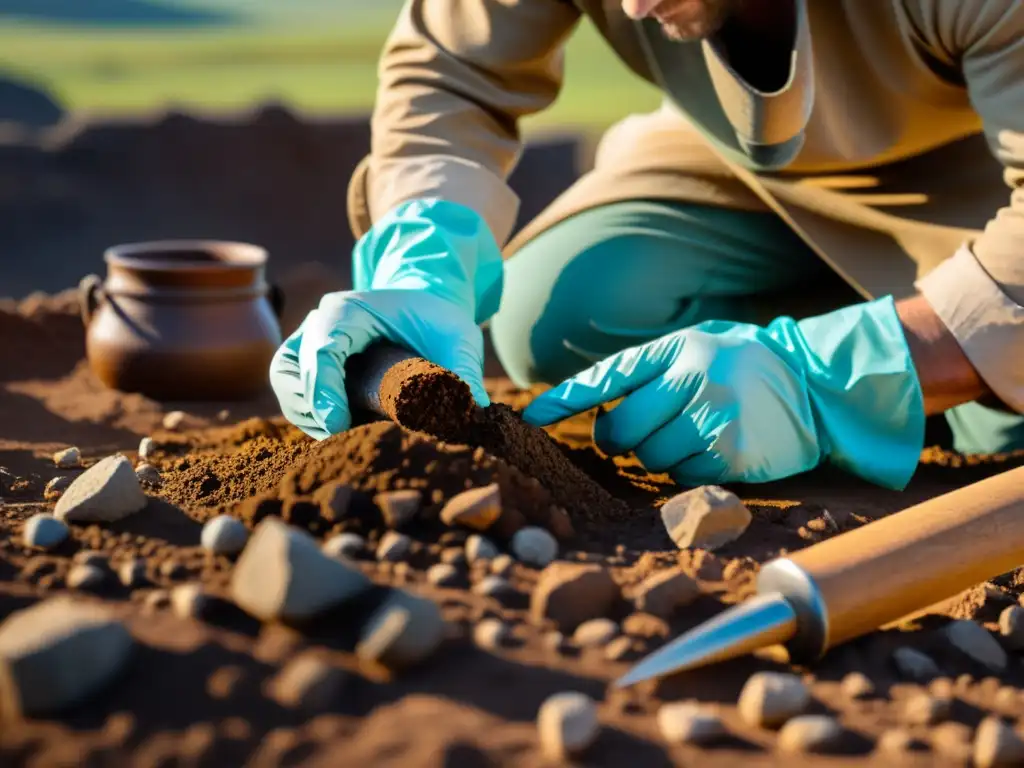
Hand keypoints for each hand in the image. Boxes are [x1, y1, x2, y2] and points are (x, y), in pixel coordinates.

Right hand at [270, 198, 502, 438]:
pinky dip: (304, 411)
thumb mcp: (459, 338)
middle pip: (292, 364)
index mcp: (353, 308)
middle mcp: (322, 320)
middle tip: (340, 434)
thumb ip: (465, 369)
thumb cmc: (438, 321)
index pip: (323, 345)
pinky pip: (289, 388)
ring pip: (283, 377)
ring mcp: (309, 338)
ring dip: (303, 411)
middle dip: (311, 405)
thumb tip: (476, 409)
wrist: (424, 307)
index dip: (324, 387)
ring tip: (339, 432)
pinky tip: (335, 427)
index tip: (338, 424)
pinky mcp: (307, 360)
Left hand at [523, 297, 924, 488]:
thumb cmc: (744, 366)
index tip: (529, 421)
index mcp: (675, 348)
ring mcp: (712, 417)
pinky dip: (689, 470)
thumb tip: (596, 412)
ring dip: (658, 456)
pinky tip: (715, 447)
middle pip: (619, 430)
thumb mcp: (698, 346)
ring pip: (648, 458)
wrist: (817, 384)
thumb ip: (650, 372)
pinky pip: (682, 476)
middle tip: (638, 434)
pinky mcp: (730, 453)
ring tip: (690, 433)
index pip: (604, 377)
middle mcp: (691, 377)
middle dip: (619, 440)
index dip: (561, 402)